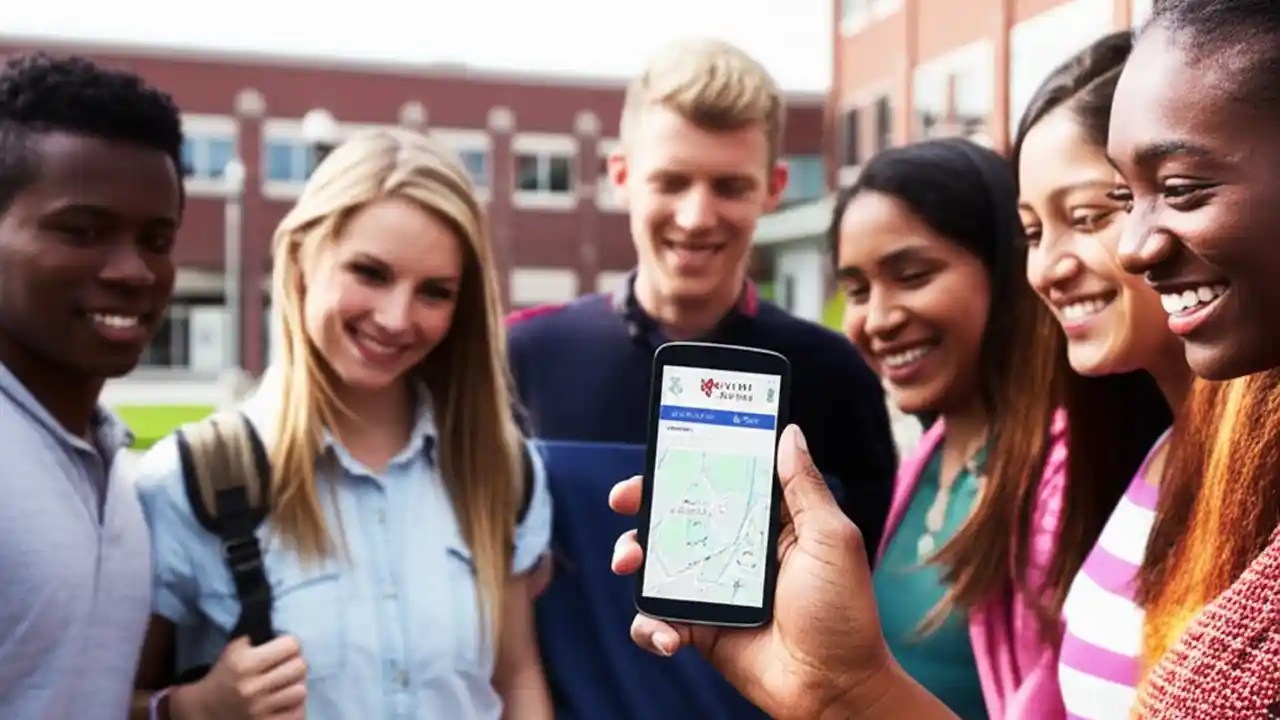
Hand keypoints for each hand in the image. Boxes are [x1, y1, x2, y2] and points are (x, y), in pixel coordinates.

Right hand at [171, 636, 307, 719]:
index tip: (284, 648)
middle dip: (296, 663)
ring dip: (296, 685)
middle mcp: (252, 687)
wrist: (205, 709)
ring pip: (301, 690)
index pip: (291, 645)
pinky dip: (294, 706)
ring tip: (286, 684)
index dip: (290, 644)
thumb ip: (258, 637)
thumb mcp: (233, 650)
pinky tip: (285, 701)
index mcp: (244, 663)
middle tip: (288, 665)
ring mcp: (259, 709)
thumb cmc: (225, 675)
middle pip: (300, 667)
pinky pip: (297, 713)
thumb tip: (286, 628)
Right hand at [610, 425, 895, 719]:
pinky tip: (669, 636)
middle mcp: (734, 550)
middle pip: (676, 514)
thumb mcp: (832, 539)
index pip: (720, 480)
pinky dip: (651, 626)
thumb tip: (788, 432)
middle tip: (623, 498)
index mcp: (766, 522)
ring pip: (657, 563)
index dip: (688, 462)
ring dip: (632, 557)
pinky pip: (658, 620)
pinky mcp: (699, 629)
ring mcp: (713, 589)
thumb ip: (804, 487)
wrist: (835, 689)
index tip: (661, 449)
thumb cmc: (843, 613)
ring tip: (628, 564)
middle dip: (642, 502)